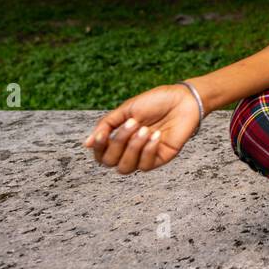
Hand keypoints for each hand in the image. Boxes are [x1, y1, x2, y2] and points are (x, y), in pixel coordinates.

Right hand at [81, 84, 201, 173]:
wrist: (182, 100)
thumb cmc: (155, 102)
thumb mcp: (126, 110)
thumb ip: (106, 126)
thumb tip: (86, 144)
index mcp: (120, 138)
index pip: (100, 154)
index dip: (98, 148)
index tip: (102, 135)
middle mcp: (130, 150)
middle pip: (110, 163)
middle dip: (118, 143)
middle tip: (133, 123)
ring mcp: (145, 156)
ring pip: (125, 168)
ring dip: (133, 148)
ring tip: (145, 129)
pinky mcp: (160, 159)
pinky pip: (145, 166)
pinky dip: (148, 150)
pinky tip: (156, 135)